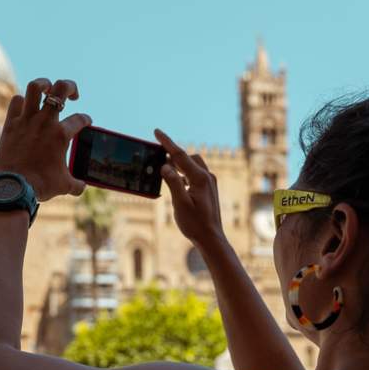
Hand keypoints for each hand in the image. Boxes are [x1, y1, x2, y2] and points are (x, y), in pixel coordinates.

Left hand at [0, 78, 91, 201]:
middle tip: (73, 95)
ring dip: (45, 84)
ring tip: (48, 89)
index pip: (80, 119)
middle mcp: (45, 122)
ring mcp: (27, 120)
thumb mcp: (64, 186)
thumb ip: (76, 184)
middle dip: (70, 87)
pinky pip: (16, 101)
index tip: (86, 122)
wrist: (15, 188)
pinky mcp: (11, 124)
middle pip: (61, 89)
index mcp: (61, 135)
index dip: (86, 119)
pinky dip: (23, 101)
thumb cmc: (42, 185)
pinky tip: (27, 107)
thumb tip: (82, 186)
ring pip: (36, 87)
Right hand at [154, 129, 224, 248]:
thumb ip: (173, 183)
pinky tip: (177, 181)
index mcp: (199, 178)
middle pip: (187, 157)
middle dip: (173, 153)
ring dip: (179, 163)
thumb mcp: (180, 204)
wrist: (211, 238)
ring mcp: (210, 182)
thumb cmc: (195, 224)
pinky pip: (196, 174)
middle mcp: (207, 177)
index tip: (157, 131)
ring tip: (165, 168)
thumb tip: (165, 166)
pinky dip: (185, 173)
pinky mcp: (210, 189)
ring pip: (193, 164)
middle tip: (158, 153)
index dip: (167, 143)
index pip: (180, 155)